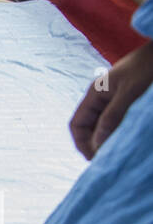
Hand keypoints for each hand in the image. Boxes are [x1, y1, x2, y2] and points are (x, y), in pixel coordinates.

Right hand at [69, 41, 152, 159]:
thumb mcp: (130, 92)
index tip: (96, 158)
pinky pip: (119, 120)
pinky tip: (130, 136)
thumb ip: (112, 116)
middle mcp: (102, 97)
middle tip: (111, 157)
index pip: (77, 124)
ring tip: (121, 149)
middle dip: (97, 143)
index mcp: (95, 93)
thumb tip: (97, 143)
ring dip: (110, 138)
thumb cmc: (150, 65)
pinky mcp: (130, 100)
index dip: (82, 143)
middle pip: (90, 127)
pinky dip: (121, 130)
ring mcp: (116, 98)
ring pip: (105, 125)